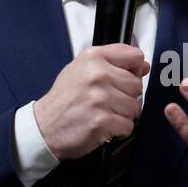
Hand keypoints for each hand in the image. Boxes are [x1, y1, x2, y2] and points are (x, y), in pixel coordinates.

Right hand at [33, 44, 147, 160]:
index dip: (133, 70)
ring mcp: (100, 98)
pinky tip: (103, 125)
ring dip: (122, 115)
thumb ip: (112, 62)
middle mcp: (97, 74)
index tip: (123, 78)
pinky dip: (118, 130)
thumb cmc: (64, 99)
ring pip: (135, 107)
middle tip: (106, 101)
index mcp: (93, 57)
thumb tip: (143, 66)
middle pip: (137, 85)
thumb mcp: (81, 69)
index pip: (135, 56)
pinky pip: (128, 125)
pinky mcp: (102, 120)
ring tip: (103, 113)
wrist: (44, 126)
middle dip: (126, 97)